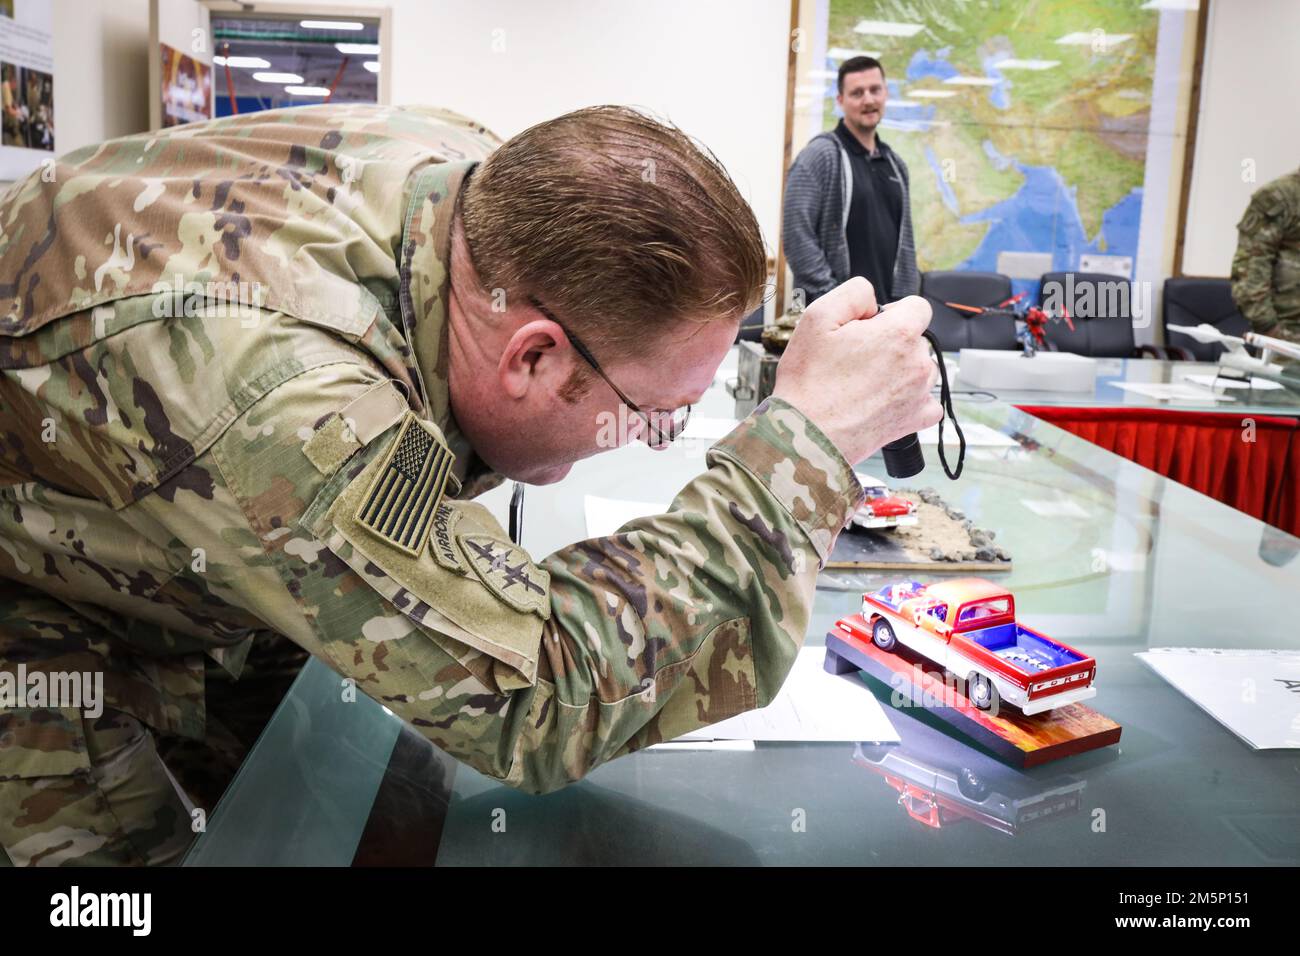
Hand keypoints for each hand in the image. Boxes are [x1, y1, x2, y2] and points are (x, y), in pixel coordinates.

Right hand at [771, 278, 941, 465]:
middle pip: (916, 338)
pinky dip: (910, 399)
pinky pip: (926, 401)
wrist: (808, 435)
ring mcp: (920, 393)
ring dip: (900, 369)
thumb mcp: (817, 318)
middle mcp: (917, 362)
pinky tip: (883, 400)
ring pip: (920, 368)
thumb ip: (854, 293)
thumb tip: (873, 300)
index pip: (918, 306)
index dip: (891, 312)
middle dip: (892, 342)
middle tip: (856, 359)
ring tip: (865, 383)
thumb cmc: (809, 383)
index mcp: (899, 333)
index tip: (870, 328)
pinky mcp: (916, 419)